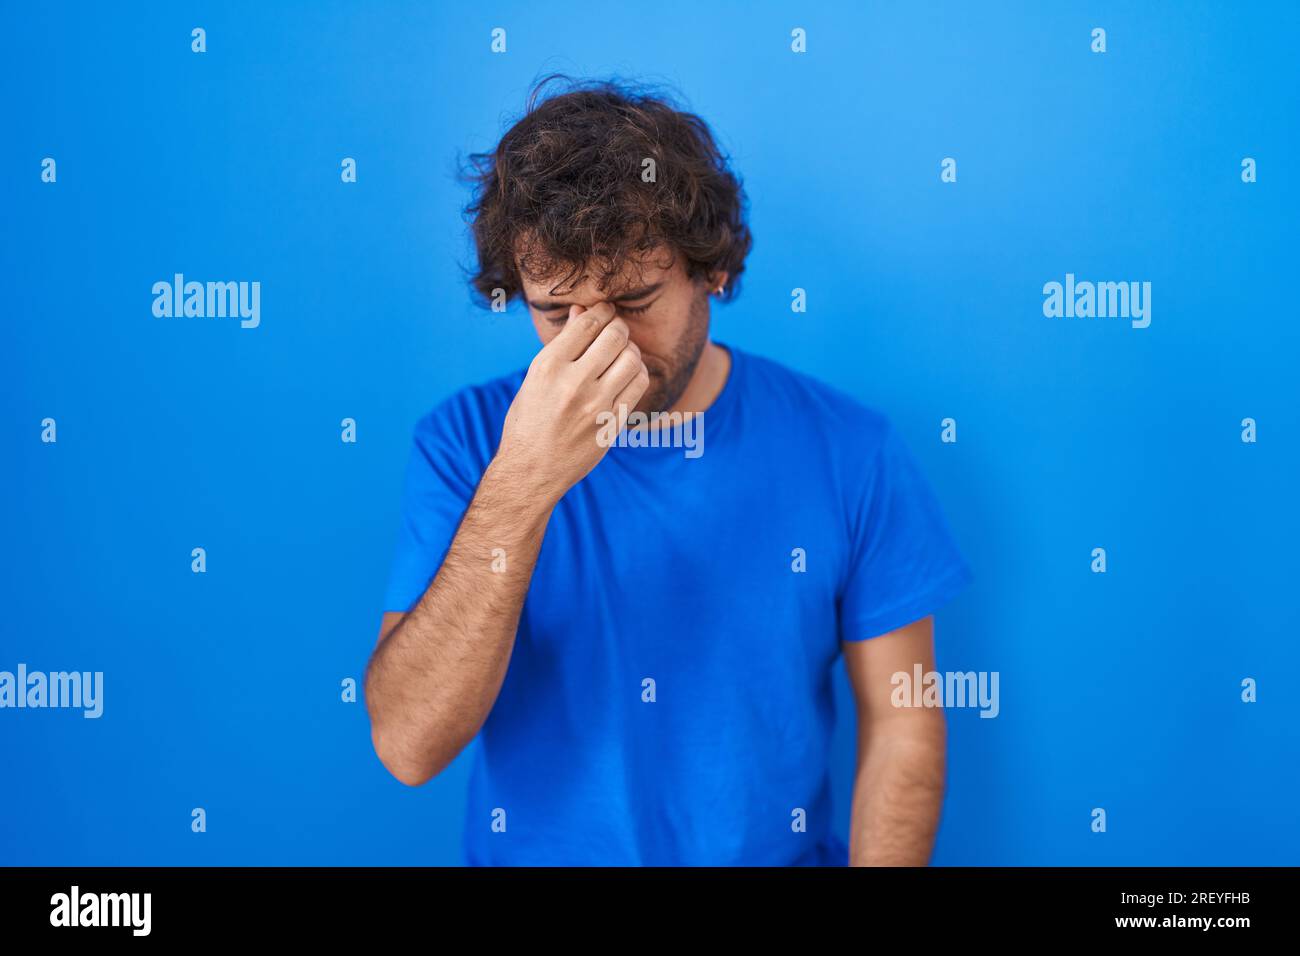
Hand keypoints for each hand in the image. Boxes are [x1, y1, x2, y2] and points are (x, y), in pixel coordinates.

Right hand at [495, 301, 649, 504]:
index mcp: (548, 366)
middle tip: (616, 331)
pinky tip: (628, 374)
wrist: (532, 470)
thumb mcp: (536, 379)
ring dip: (631, 350)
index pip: (588, 323)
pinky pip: (638, 384)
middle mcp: (573, 383)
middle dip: (619, 327)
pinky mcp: (611, 423)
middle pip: (615, 336)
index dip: (602, 311)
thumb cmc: (529, 420)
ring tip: (622, 353)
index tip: (605, 311)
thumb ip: (562, 346)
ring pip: (632, 359)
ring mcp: (595, 405)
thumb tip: (582, 312)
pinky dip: (638, 372)